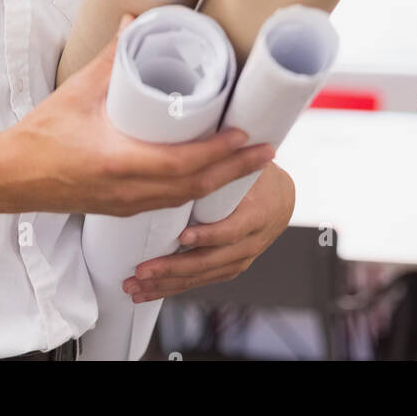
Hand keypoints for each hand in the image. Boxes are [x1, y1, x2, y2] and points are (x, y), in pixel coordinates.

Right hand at [0, 16, 275, 216]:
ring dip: (220, 181)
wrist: (10, 176)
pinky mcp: (121, 208)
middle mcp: (127, 190)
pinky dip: (195, 190)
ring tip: (248, 161)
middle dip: (235, 170)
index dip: (219, 152)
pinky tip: (209, 177)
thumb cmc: (40, 137)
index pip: (182, 163)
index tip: (245, 134)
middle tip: (267, 150)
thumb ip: (112, 56)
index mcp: (118, 162)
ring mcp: (126, 204)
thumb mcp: (78, 91)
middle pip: (195, 187)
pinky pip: (169, 203)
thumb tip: (137, 22)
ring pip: (185, 199)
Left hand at [121, 160, 295, 301]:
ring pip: (200, 277)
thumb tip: (195, 124)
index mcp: (257, 214)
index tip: (184, 236)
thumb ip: (226, 156)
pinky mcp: (227, 268)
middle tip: (142, 270)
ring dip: (166, 284)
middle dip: (173, 268)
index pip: (232, 230)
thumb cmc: (258, 176)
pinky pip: (199, 281)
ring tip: (135, 286)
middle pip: (210, 262)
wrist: (281, 200)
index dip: (209, 235)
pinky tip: (147, 292)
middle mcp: (249, 243)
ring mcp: (238, 259)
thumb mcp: (248, 163)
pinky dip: (172, 287)